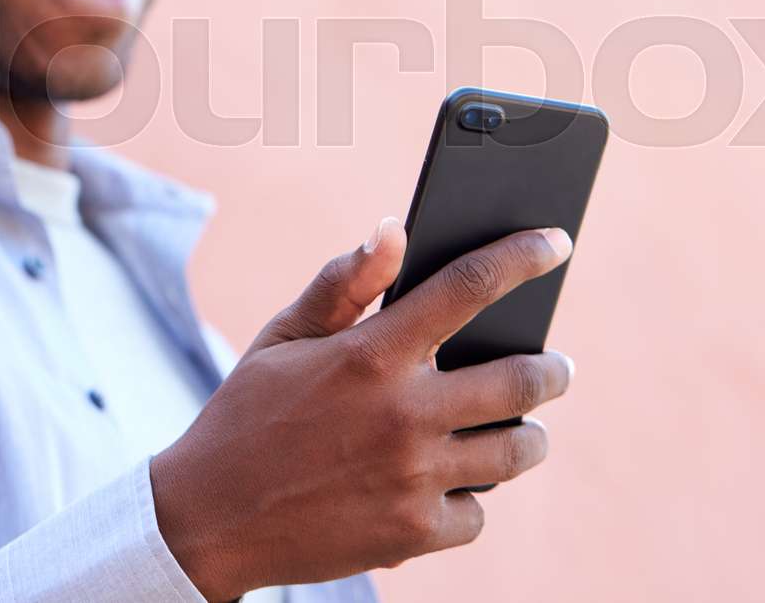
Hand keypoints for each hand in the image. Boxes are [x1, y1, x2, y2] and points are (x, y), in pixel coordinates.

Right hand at [150, 218, 575, 599]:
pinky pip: (478, 511)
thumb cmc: (246, 415)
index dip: (522, 256)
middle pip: (521, 380)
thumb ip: (344, 283)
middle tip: (557, 367)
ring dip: (528, 435)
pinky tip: (452, 484)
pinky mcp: (414, 534)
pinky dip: (472, 496)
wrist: (207, 520)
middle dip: (552, 370)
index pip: (469, 287)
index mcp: (371, 354)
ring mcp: (413, 478)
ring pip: (516, 451)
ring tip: (520, 428)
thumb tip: (394, 230)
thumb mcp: (283, 338)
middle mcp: (403, 414)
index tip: (555, 242)